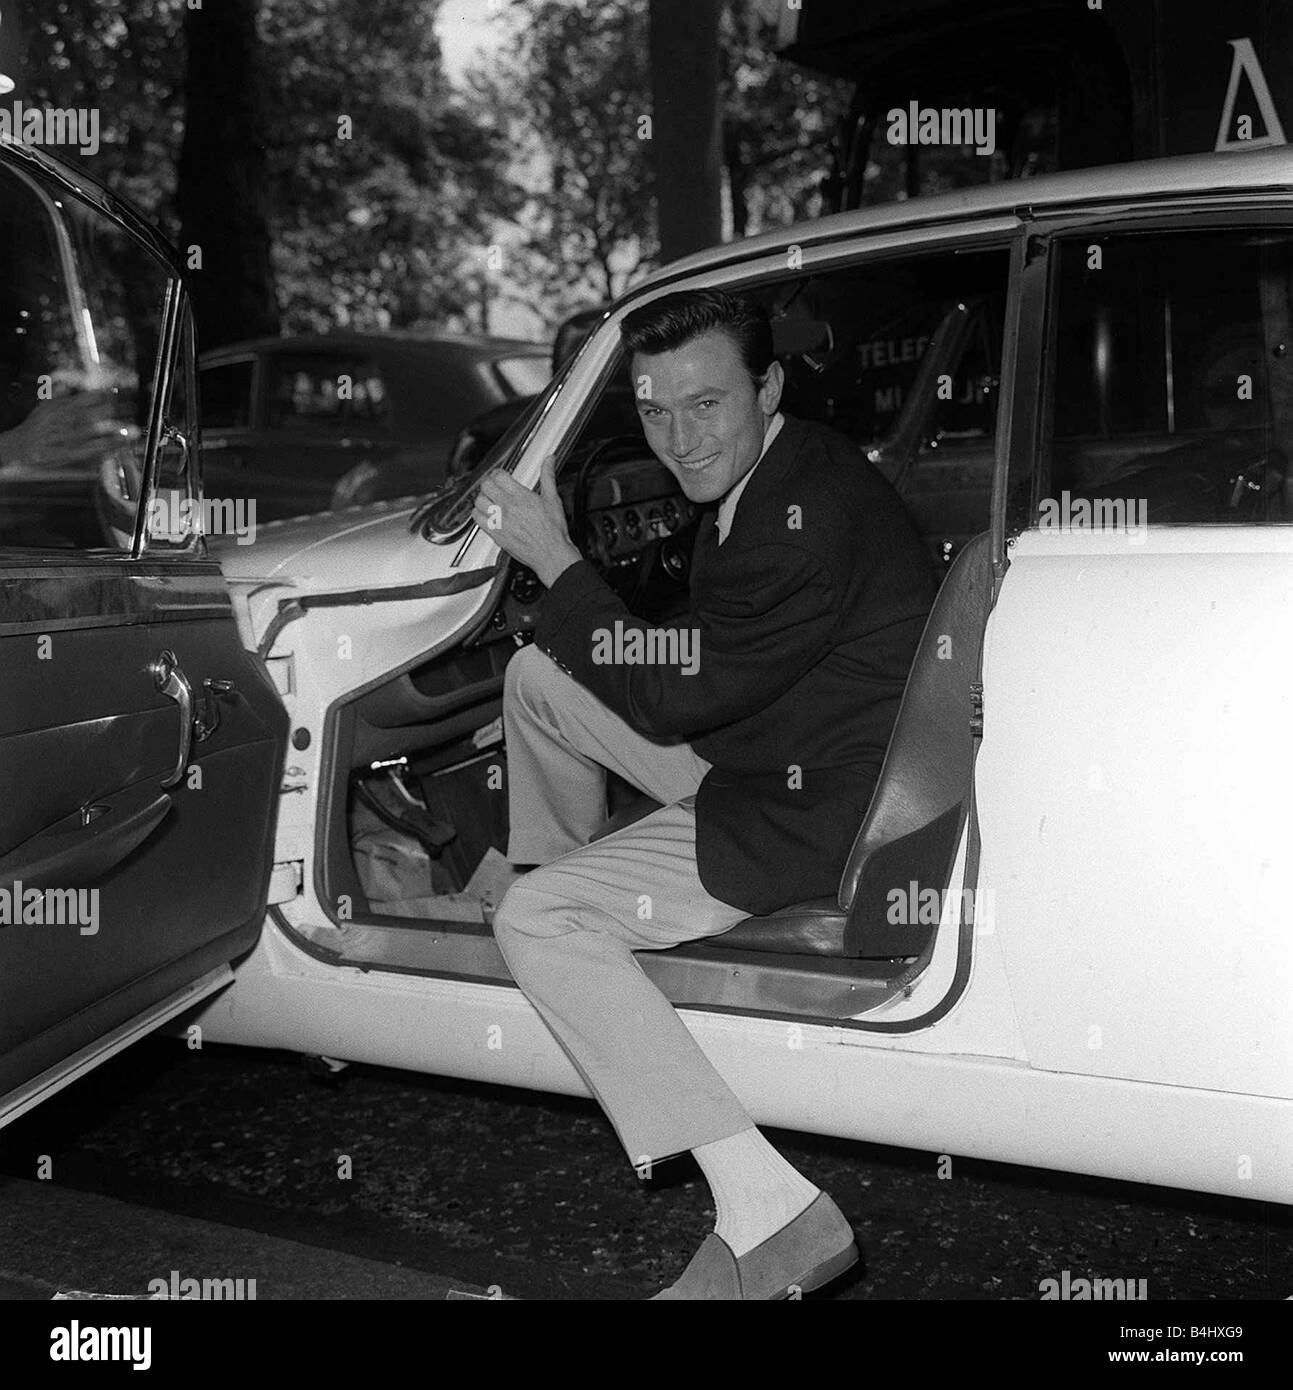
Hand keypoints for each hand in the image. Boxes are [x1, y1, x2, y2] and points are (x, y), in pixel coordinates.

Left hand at [472, 454, 581, 587]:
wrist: (551, 554)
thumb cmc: (553, 531)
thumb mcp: (553, 499)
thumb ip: (548, 477)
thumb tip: (549, 461)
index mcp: (521, 496)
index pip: (499, 476)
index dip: (498, 474)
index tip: (501, 477)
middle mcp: (508, 507)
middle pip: (486, 486)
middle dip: (489, 484)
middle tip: (494, 487)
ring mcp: (500, 521)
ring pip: (478, 501)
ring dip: (482, 498)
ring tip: (489, 499)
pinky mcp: (495, 534)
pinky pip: (477, 519)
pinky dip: (478, 514)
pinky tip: (486, 514)